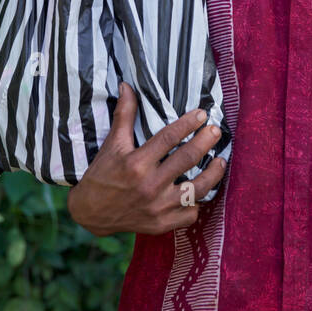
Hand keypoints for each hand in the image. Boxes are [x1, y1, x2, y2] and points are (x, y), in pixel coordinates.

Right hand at [66, 81, 227, 235]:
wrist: (91, 213)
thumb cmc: (103, 174)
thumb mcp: (112, 144)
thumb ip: (123, 115)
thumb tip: (127, 86)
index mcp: (136, 163)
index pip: (168, 138)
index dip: (187, 124)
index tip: (202, 114)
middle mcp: (149, 186)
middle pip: (186, 160)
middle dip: (205, 142)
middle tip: (216, 131)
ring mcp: (157, 207)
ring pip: (196, 189)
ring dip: (213, 174)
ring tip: (221, 161)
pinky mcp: (161, 224)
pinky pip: (190, 214)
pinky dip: (199, 203)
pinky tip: (203, 191)